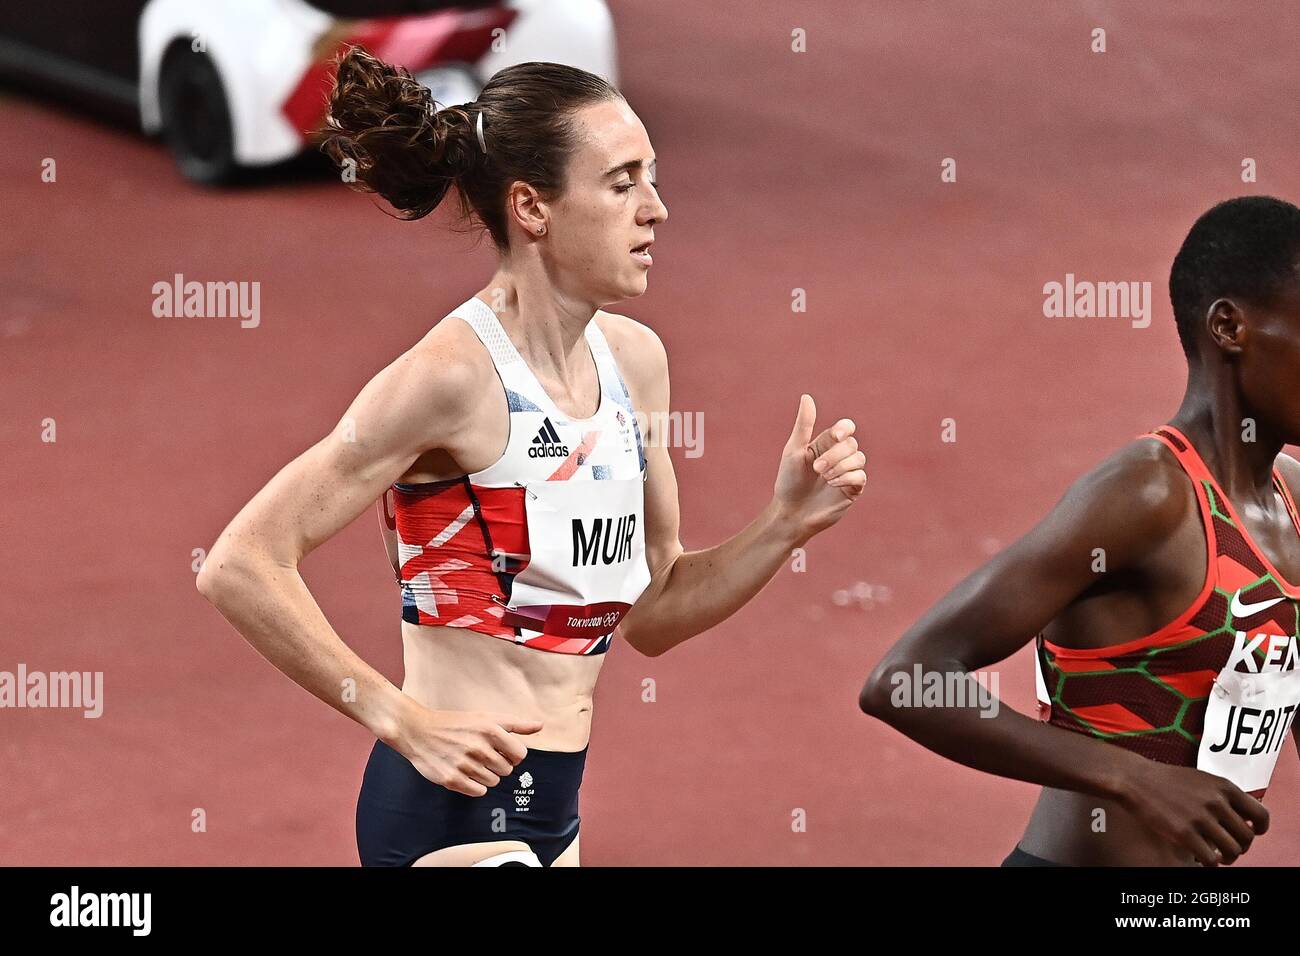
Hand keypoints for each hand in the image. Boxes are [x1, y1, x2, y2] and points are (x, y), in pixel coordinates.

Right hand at [391, 702, 543, 796]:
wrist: (418, 730)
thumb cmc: (456, 724)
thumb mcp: (486, 717)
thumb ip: (515, 723)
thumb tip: (540, 725)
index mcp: (490, 729)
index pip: (520, 755)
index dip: (513, 755)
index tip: (502, 751)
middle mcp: (479, 747)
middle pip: (507, 770)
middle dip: (498, 764)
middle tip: (482, 756)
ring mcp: (464, 764)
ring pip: (493, 781)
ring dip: (486, 775)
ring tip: (471, 762)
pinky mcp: (451, 779)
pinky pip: (478, 792)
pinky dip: (475, 786)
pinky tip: (465, 773)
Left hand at [772, 393, 866, 542]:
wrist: (791, 513)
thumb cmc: (789, 481)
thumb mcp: (794, 450)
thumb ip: (804, 425)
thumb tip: (807, 396)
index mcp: (825, 444)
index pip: (846, 428)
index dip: (845, 428)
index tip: (836, 436)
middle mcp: (839, 456)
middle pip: (851, 444)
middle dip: (835, 455)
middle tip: (817, 468)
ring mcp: (847, 473)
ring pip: (859, 459)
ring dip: (841, 466)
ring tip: (824, 478)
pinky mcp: (852, 489)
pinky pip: (860, 476)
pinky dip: (847, 478)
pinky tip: (833, 485)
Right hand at [1117, 760, 1268, 865]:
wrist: (1135, 779)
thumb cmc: (1167, 780)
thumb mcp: (1202, 778)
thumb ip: (1223, 794)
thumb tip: (1244, 814)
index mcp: (1224, 787)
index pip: (1261, 815)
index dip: (1260, 829)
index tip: (1253, 834)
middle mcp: (1216, 802)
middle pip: (1247, 837)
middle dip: (1241, 846)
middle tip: (1229, 848)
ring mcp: (1200, 818)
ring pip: (1233, 851)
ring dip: (1227, 858)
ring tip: (1217, 856)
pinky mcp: (1184, 834)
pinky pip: (1210, 859)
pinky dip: (1209, 863)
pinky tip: (1201, 856)